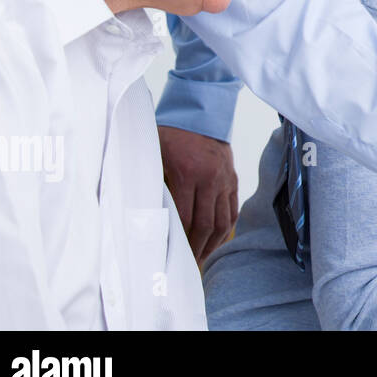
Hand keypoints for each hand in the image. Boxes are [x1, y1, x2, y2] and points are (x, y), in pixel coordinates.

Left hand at [158, 126, 237, 265]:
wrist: (201, 112)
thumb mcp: (155, 154)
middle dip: (195, 248)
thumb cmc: (173, 133)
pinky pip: (232, 209)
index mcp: (188, 173)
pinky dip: (226, 228)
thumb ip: (152, 181)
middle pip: (205, 224)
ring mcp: (224, 179)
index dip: (178, 239)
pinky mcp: (232, 178)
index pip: (184, 216)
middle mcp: (210, 178)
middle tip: (186, 264)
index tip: (170, 254)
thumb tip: (143, 213)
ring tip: (202, 257)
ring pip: (222, 221)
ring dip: (212, 243)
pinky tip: (217, 239)